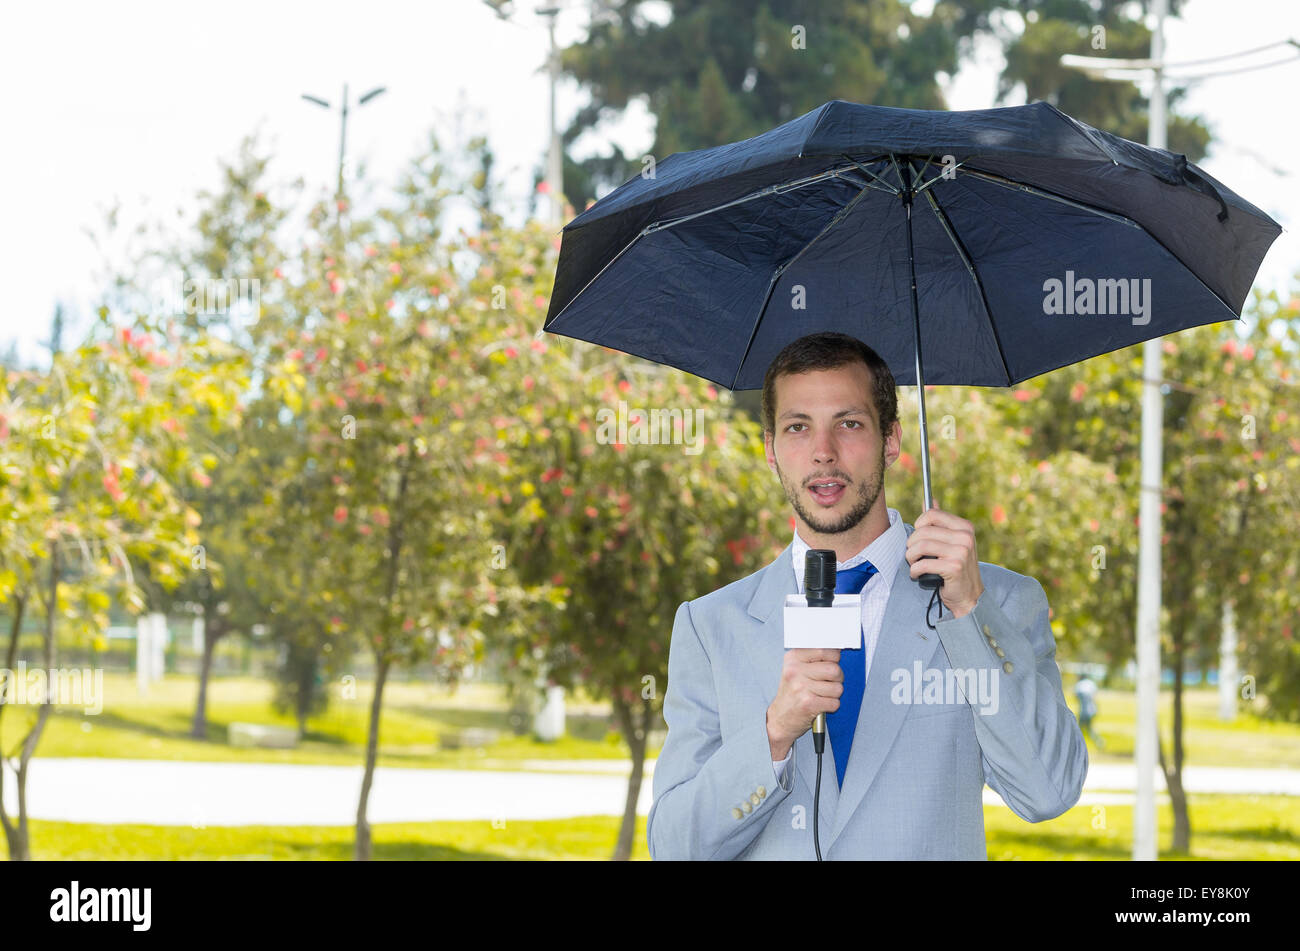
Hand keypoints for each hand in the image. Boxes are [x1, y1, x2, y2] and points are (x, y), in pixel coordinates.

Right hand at [766, 648, 842, 758]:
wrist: (779, 719)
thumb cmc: (791, 694)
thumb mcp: (795, 670)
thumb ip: (814, 658)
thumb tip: (837, 650)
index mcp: (793, 659)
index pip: (824, 650)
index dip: (834, 658)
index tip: (831, 663)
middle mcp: (795, 671)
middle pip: (834, 669)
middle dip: (837, 678)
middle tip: (828, 683)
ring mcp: (801, 687)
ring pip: (837, 688)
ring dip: (834, 694)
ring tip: (822, 695)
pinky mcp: (809, 704)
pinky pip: (835, 702)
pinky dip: (831, 706)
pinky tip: (820, 704)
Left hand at [905, 502, 984, 617]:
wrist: (968, 596)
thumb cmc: (955, 567)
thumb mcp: (951, 542)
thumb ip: (940, 522)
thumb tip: (929, 499)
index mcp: (965, 527)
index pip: (932, 514)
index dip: (919, 525)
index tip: (918, 536)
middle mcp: (965, 537)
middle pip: (923, 531)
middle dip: (911, 544)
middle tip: (913, 554)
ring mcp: (961, 552)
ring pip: (920, 546)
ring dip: (910, 557)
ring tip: (914, 563)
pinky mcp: (954, 568)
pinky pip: (923, 564)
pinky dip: (914, 570)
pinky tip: (917, 574)